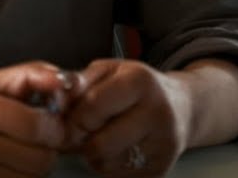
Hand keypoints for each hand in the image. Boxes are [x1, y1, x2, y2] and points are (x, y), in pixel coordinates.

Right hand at [0, 62, 71, 177]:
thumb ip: (27, 75)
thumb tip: (65, 81)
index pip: (37, 127)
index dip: (54, 126)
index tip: (51, 122)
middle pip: (40, 158)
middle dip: (48, 147)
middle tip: (39, 136)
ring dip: (36, 165)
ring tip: (23, 149)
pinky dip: (20, 176)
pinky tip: (11, 162)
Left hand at [64, 59, 192, 176]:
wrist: (182, 107)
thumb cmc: (135, 88)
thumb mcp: (109, 71)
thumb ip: (79, 82)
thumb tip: (55, 96)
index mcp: (141, 82)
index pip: (93, 108)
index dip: (73, 118)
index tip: (68, 120)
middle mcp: (158, 113)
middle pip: (100, 144)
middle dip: (81, 141)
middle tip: (81, 134)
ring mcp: (164, 144)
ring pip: (108, 165)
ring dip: (94, 156)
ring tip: (99, 139)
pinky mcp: (163, 168)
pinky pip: (119, 176)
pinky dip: (109, 167)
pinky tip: (115, 150)